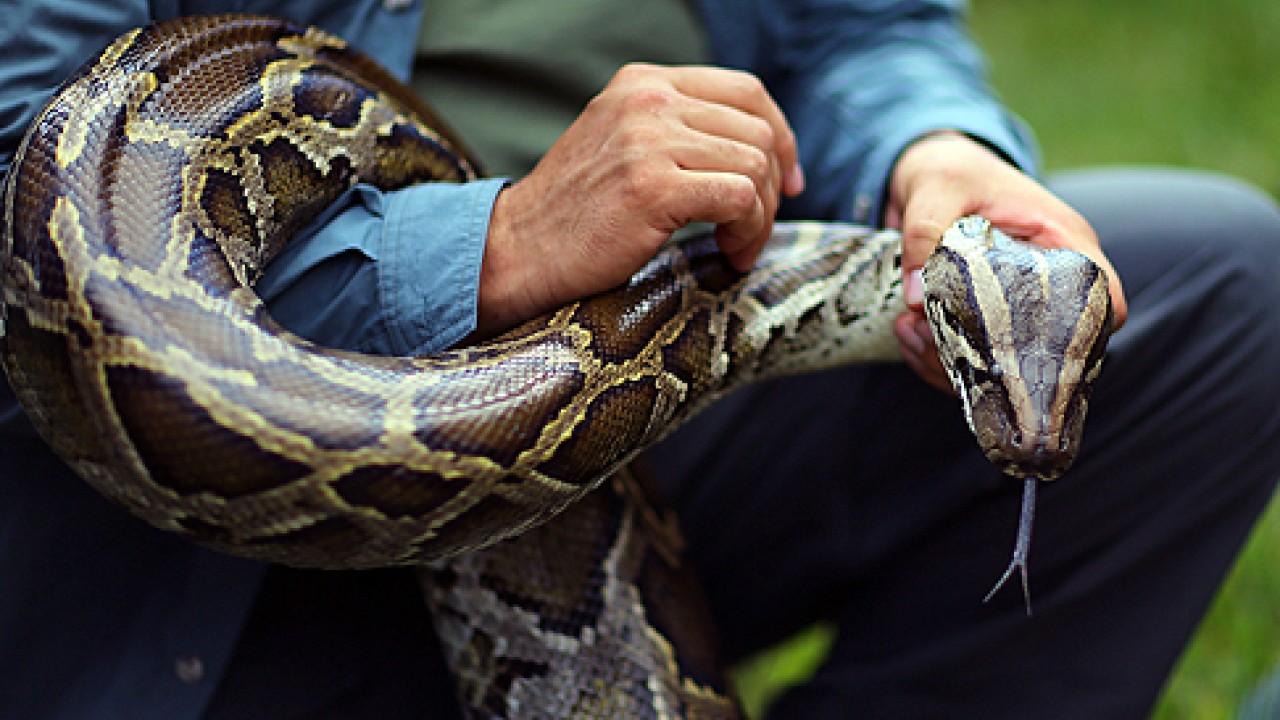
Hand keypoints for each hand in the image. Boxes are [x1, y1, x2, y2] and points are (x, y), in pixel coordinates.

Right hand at [474, 63, 804, 336]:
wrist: (517, 251)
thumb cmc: (574, 215)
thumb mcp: (623, 145)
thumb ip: (678, 132)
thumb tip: (760, 151)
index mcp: (643, 83)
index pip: (746, 91)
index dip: (781, 137)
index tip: (787, 182)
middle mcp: (648, 100)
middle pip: (758, 131)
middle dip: (771, 188)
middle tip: (752, 230)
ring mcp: (648, 140)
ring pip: (755, 165)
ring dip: (760, 217)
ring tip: (736, 247)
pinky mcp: (652, 186)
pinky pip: (740, 198)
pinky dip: (748, 232)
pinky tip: (729, 253)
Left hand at [885, 132, 1127, 391]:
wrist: (927, 172)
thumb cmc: (949, 170)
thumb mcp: (936, 186)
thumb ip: (925, 232)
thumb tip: (916, 299)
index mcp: (1061, 241)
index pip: (1104, 299)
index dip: (1085, 334)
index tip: (1028, 348)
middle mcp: (1045, 281)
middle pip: (1049, 348)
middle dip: (992, 361)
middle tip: (933, 338)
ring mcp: (1014, 305)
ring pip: (1004, 363)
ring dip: (953, 364)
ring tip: (909, 332)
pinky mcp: (980, 321)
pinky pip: (970, 359)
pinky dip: (936, 361)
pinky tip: (905, 336)